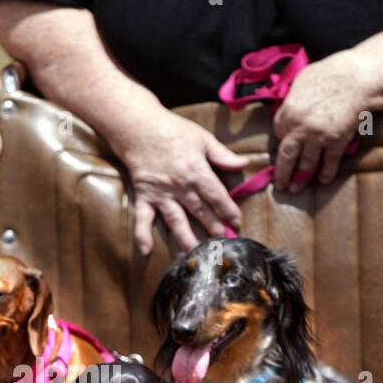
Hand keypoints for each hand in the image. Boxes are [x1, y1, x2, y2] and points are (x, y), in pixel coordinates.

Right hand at [111, 110, 249, 254]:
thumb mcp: (203, 138)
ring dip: (185, 239)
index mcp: (197, 171)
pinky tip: (146, 250)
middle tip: (223, 243)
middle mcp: (180, 185)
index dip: (228, 211)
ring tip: (194, 254)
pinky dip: (142, 234)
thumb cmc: (173, 130)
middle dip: (213, 228)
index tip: (237, 223)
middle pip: (200, 211)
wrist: (139, 127)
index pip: (217, 196)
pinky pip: (143, 218)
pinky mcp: (144, 196)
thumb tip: (244, 163)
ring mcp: (161, 193)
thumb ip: (223, 155)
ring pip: (176, 220)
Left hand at [272, 50, 371, 193]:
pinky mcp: (337, 141)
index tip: (285, 145)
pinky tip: (322, 180)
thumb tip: (287, 111)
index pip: (279, 132)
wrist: (359, 78)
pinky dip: (326, 173)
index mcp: (289, 111)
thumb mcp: (302, 82)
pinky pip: (329, 162)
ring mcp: (319, 136)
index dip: (283, 138)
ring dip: (301, 179)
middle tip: (281, 186)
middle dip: (282, 174)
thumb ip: (292, 100)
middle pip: (286, 155)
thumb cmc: (331, 74)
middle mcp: (301, 127)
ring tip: (296, 190)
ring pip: (306, 163)